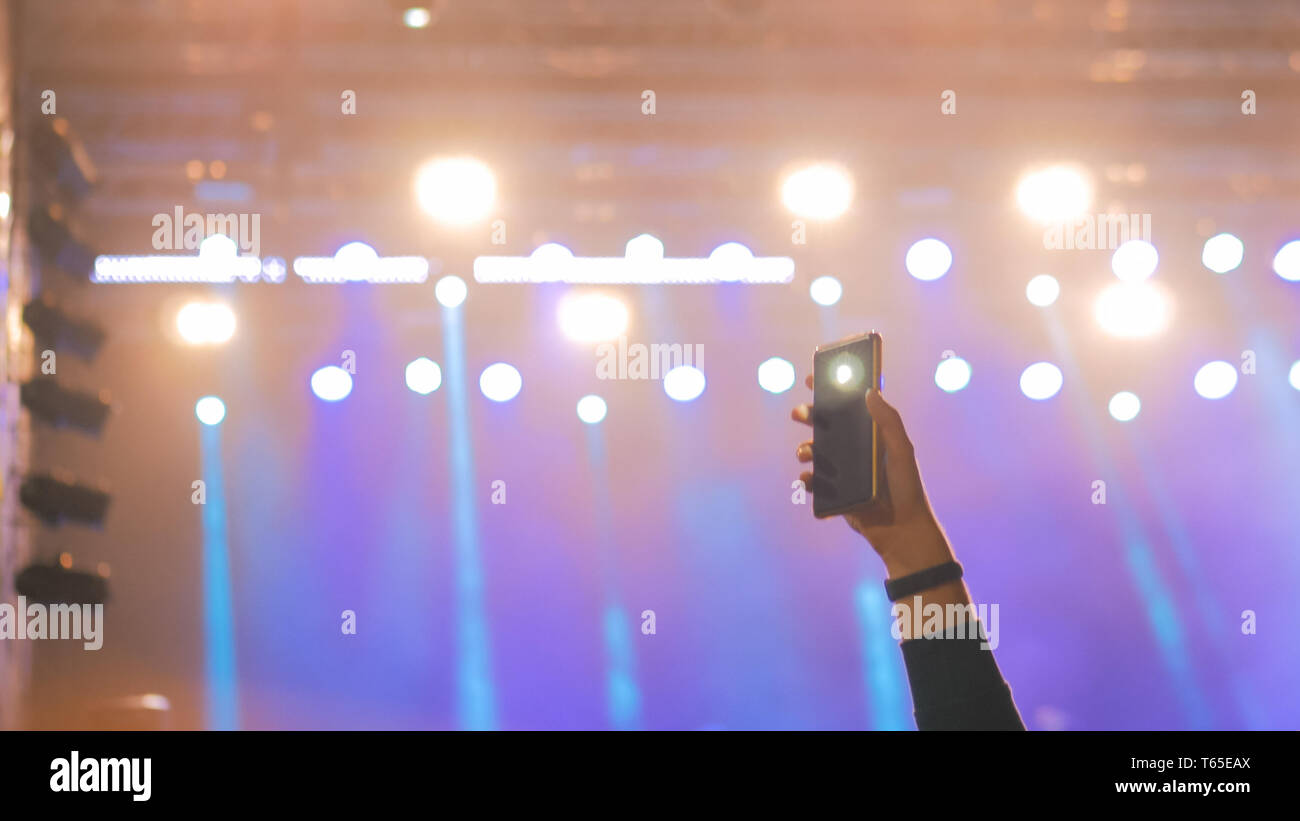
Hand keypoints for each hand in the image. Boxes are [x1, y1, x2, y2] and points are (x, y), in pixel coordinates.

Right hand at [792, 376, 955, 578]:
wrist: (901, 530)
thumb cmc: (907, 488)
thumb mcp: (901, 450)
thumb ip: (888, 421)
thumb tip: (870, 391)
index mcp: (870, 435)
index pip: (849, 406)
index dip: (831, 390)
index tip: (814, 378)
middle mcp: (854, 449)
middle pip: (825, 426)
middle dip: (809, 416)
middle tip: (800, 414)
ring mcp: (843, 471)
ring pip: (815, 452)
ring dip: (804, 448)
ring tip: (806, 453)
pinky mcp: (835, 492)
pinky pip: (814, 481)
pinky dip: (807, 478)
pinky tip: (809, 478)